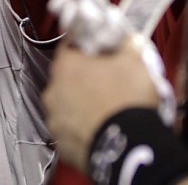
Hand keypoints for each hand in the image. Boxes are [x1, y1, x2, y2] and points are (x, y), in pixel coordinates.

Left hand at [42, 38, 160, 172]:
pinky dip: (81, 129)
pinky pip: (70, 131)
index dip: (85, 49)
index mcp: (65, 65)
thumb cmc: (128, 99)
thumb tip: (129, 41)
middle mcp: (52, 91)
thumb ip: (127, 47)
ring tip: (104, 111)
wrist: (130, 146)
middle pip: (66, 78)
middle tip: (105, 85)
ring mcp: (54, 119)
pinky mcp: (61, 144)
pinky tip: (99, 130)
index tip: (97, 53)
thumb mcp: (134, 63)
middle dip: (83, 80)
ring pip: (66, 106)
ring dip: (79, 106)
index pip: (69, 47)